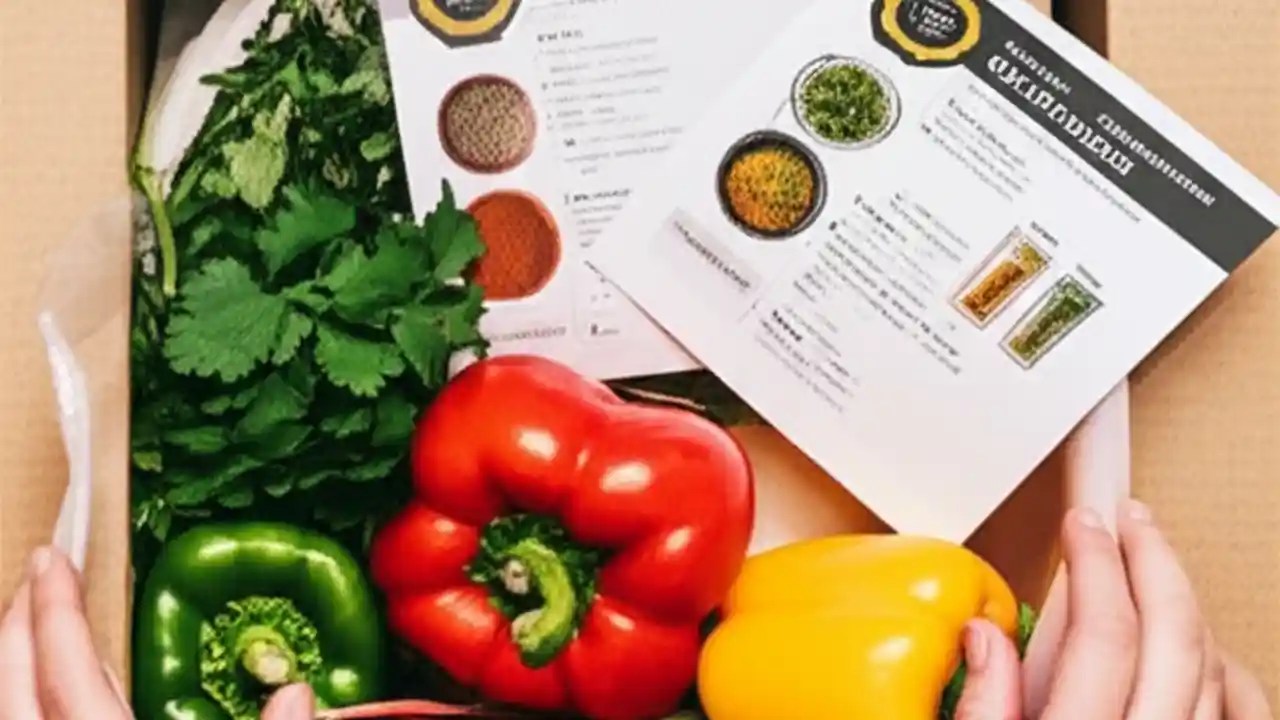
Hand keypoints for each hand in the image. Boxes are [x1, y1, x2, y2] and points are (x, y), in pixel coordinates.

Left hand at [0, 545, 315, 718]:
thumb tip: (298, 691)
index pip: (65, 666)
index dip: (55, 608)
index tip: (52, 558)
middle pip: (13, 684)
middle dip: (19, 623)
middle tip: (37, 576)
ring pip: (8, 710)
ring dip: (15, 661)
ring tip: (33, 625)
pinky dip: (26, 699)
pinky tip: (49, 694)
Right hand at [952, 502, 1274, 719]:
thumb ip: (985, 711)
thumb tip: (984, 633)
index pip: (1107, 632)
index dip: (1099, 563)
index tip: (1083, 525)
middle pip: (1174, 638)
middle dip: (1155, 561)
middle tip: (1130, 519)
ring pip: (1214, 670)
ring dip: (1189, 603)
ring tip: (1157, 565)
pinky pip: (1239, 717)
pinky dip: (1230, 670)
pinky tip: (1206, 646)